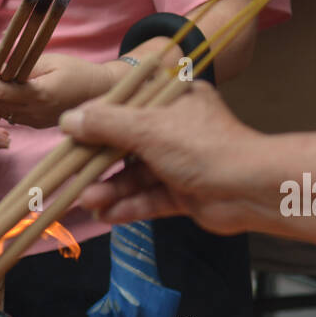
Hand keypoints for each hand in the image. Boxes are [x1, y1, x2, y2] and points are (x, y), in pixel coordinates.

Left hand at [0, 54, 117, 129]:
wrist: (100, 92)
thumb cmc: (78, 71)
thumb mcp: (50, 61)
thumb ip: (23, 64)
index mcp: (40, 95)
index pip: (2, 92)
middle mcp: (36, 113)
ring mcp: (35, 122)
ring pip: (0, 114)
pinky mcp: (36, 124)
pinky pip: (10, 116)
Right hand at [58, 81, 267, 233]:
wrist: (247, 189)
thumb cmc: (200, 146)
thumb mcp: (147, 127)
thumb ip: (105, 124)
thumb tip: (67, 120)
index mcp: (172, 100)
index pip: (125, 106)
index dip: (95, 121)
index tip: (68, 137)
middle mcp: (175, 129)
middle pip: (126, 144)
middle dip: (98, 163)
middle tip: (70, 175)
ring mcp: (179, 163)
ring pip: (136, 176)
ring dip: (111, 189)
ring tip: (87, 201)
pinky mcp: (183, 194)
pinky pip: (149, 198)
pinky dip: (129, 206)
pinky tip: (107, 215)